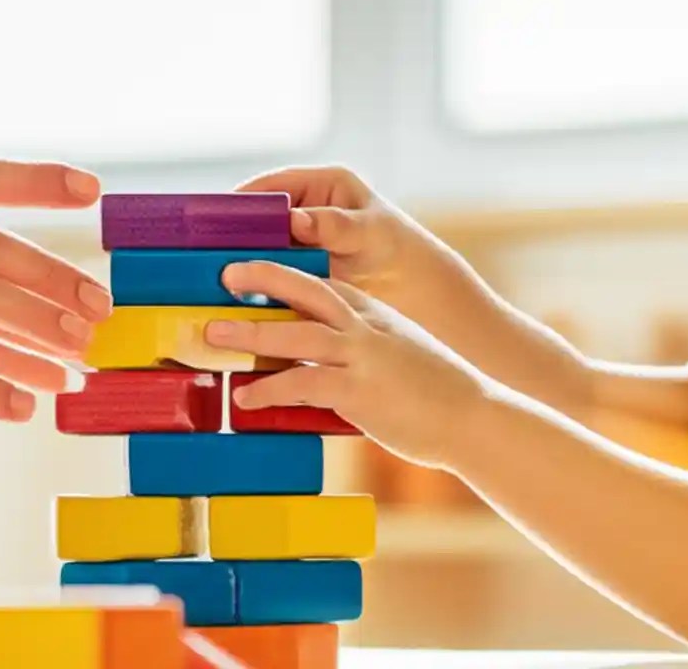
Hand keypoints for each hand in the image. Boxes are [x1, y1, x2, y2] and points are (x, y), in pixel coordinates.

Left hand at [204, 261, 493, 467]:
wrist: (475, 418)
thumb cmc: (431, 390)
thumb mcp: (392, 351)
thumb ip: (353, 346)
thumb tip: (311, 357)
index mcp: (371, 312)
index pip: (318, 281)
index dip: (280, 273)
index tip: (245, 268)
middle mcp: (364, 326)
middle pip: (305, 290)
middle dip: (262, 279)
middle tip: (222, 275)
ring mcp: (363, 356)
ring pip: (297, 332)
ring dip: (251, 332)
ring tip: (213, 334)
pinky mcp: (360, 391)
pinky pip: (305, 383)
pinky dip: (270, 389)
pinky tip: (245, 399)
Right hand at [235, 167, 446, 301]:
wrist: (418, 293)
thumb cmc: (400, 251)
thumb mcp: (370, 232)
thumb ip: (335, 224)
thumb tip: (295, 219)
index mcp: (323, 186)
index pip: (273, 185)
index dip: (245, 198)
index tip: (219, 214)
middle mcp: (305, 209)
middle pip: (259, 215)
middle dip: (236, 231)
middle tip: (209, 247)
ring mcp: (298, 242)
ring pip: (259, 244)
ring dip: (241, 257)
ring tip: (216, 271)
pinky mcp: (296, 269)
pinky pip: (268, 270)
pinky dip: (253, 279)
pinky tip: (237, 291)